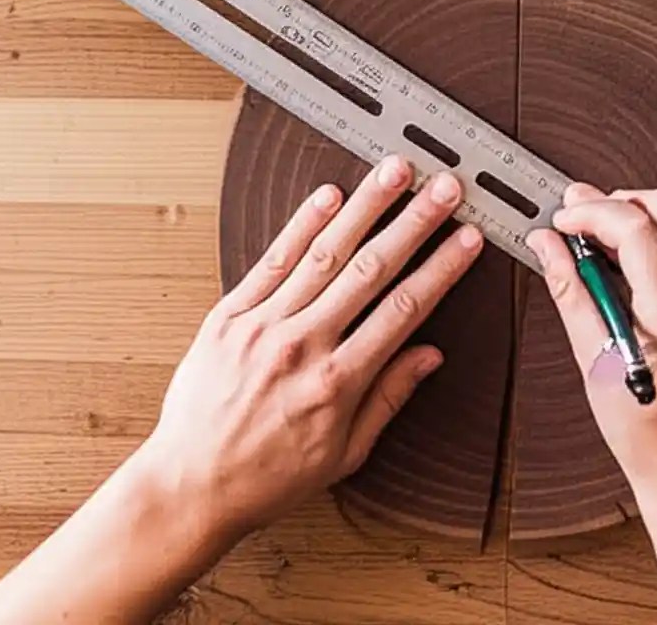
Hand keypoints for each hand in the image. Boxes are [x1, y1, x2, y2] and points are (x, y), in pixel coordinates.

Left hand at [142, 156, 482, 533]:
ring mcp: (263, 326)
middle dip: (414, 222)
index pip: (404, 309)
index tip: (466, 241)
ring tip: (393, 173)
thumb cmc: (268, 476)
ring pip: (325, 252)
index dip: (441, 269)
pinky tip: (329, 197)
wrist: (190, 484)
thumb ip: (389, 397)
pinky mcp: (228, 316)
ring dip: (365, 207)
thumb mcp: (345, 453)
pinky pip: (272, 260)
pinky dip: (302, 224)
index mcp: (338, 382)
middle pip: (372, 269)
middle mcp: (302, 346)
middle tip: (443, 190)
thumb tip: (429, 356)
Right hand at [526, 183, 656, 507]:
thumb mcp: (595, 364)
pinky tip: (634, 268)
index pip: (635, 226)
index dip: (591, 211)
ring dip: (643, 219)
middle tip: (583, 220)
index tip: (564, 219)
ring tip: (603, 246)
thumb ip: (572, 293)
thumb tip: (549, 247)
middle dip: (621, 201)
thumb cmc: (651, 437)